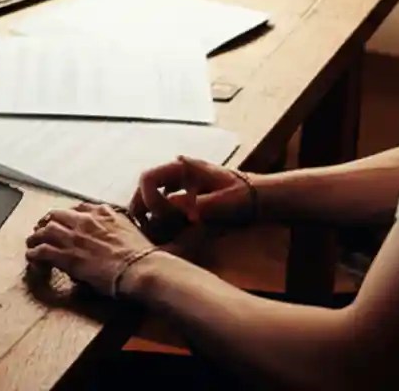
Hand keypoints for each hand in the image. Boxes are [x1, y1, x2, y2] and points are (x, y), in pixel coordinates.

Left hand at [25, 203, 156, 297]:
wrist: (139, 267)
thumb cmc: (141, 253)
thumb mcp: (131, 229)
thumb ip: (118, 224)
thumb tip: (114, 231)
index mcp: (102, 212)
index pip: (78, 208)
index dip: (68, 215)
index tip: (65, 220)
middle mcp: (85, 220)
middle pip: (57, 215)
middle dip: (47, 221)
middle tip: (42, 229)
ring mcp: (74, 237)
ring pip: (45, 230)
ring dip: (36, 236)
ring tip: (32, 242)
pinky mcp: (67, 256)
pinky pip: (42, 251)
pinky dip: (34, 253)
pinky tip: (32, 257)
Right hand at [130, 156, 255, 233]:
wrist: (255, 196)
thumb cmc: (241, 196)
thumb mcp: (222, 201)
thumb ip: (198, 203)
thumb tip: (173, 206)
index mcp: (182, 167)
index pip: (148, 178)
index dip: (148, 199)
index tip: (162, 218)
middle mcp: (176, 171)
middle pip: (144, 187)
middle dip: (144, 208)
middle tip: (150, 229)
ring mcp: (177, 181)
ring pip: (150, 195)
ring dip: (150, 213)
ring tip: (160, 231)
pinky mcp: (181, 192)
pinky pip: (160, 202)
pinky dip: (158, 215)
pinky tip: (169, 229)